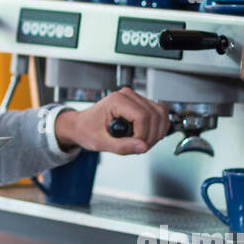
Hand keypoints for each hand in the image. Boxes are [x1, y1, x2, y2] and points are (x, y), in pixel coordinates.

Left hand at [53, 88, 171, 154]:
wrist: (82, 125)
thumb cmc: (87, 130)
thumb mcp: (101, 143)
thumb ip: (122, 146)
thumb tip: (143, 147)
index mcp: (116, 100)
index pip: (142, 116)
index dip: (143, 135)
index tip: (136, 146)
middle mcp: (128, 95)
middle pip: (155, 115)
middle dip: (152, 136)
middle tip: (140, 147)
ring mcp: (135, 98)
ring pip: (161, 114)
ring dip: (157, 132)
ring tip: (143, 143)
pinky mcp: (141, 104)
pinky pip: (159, 114)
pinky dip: (158, 128)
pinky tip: (146, 137)